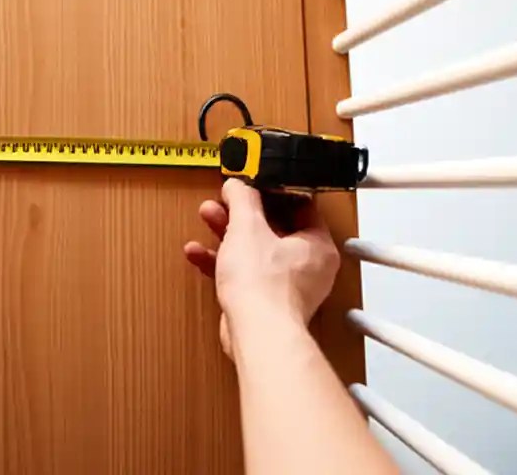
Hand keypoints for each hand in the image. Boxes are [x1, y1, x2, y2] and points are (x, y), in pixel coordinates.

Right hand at [184, 179, 338, 354]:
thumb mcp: (247, 227)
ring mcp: (286, 287)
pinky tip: (199, 253)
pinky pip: (245, 275)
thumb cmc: (264, 287)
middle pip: (273, 228)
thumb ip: (242, 199)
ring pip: (256, 252)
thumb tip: (238, 185)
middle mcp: (308, 267)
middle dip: (241, 214)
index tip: (252, 184)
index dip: (272, 191)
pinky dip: (223, 263)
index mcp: (317, 245)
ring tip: (208, 218)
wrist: (255, 333)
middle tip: (224, 202)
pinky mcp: (265, 304)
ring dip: (228, 235)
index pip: (300, 205)